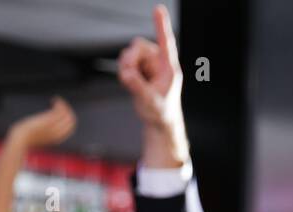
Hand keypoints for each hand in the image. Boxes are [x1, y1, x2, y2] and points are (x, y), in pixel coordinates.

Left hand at [7, 97, 76, 149]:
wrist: (21, 139)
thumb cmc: (27, 138)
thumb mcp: (40, 137)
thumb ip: (48, 132)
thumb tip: (48, 124)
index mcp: (57, 139)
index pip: (70, 127)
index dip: (68, 118)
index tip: (63, 111)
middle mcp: (58, 133)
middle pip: (71, 120)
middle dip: (68, 110)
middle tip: (61, 104)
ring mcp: (53, 127)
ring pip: (67, 113)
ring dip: (63, 104)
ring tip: (56, 101)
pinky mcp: (49, 120)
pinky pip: (60, 110)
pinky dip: (59, 103)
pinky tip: (53, 100)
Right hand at [117, 5, 186, 161]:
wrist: (158, 120)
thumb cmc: (160, 112)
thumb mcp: (149, 102)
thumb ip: (138, 87)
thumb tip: (127, 74)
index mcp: (168, 67)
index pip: (165, 42)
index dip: (161, 25)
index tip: (157, 9)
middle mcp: (159, 62)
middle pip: (139, 47)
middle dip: (130, 59)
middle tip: (126, 75)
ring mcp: (149, 64)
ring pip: (130, 53)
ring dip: (126, 66)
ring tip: (130, 83)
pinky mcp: (140, 68)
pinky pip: (126, 61)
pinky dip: (124, 70)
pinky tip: (129, 82)